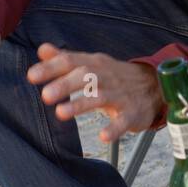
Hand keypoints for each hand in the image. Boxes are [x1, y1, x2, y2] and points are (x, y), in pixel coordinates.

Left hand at [27, 44, 163, 142]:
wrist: (155, 86)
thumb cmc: (115, 77)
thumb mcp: (92, 64)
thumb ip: (66, 58)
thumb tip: (42, 50)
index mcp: (94, 64)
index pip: (71, 61)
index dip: (52, 68)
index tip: (32, 76)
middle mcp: (106, 76)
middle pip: (85, 77)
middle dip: (65, 85)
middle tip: (45, 96)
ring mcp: (120, 95)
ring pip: (100, 97)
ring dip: (81, 105)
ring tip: (61, 113)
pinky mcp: (133, 112)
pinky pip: (124, 120)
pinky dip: (115, 128)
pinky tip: (103, 136)